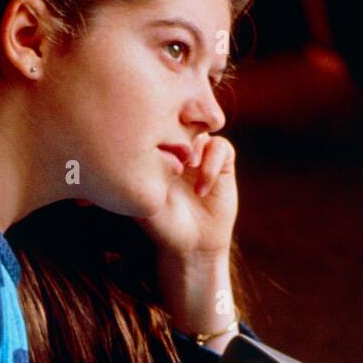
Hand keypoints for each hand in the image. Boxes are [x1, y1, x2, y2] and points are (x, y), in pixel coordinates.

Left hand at [134, 133, 238, 262]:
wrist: (192, 245)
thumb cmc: (162, 225)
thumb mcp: (144, 198)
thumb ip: (143, 171)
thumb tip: (140, 144)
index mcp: (155, 150)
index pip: (154, 122)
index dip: (153, 126)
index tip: (150, 147)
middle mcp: (177, 146)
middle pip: (178, 117)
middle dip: (175, 128)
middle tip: (172, 150)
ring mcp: (200, 152)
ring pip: (199, 128)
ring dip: (193, 146)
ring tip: (187, 167)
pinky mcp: (222, 161)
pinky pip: (220, 147)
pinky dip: (211, 164)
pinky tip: (201, 189)